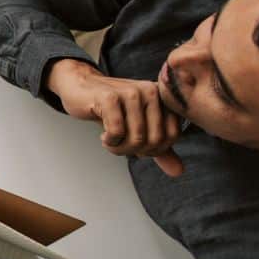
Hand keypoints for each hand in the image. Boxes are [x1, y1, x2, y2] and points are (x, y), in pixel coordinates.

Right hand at [47, 59, 184, 176]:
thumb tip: (178, 171)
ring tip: (111, 142)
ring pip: (137, 138)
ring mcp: (130, 92)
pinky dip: (110, 142)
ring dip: (120, 149)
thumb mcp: (137, 126)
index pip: (172, 135)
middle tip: (120, 146)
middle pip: (155, 139)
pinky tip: (104, 137)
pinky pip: (117, 132)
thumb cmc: (110, 107)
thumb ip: (159, 147)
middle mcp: (150, 91)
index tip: (136, 145)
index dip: (154, 149)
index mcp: (162, 97)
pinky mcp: (109, 97)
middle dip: (136, 151)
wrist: (80, 86)